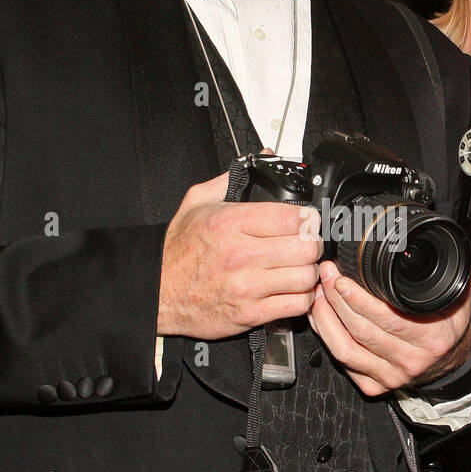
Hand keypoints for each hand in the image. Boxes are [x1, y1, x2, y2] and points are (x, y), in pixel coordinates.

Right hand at [157, 169, 322, 339]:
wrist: (158, 291)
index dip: (307, 218)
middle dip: (312, 243)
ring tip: (300, 267)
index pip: (292, 217)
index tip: (306, 221)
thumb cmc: (179, 250)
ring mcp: (247, 287)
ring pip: (306, 276)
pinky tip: (292, 289)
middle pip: (306, 247)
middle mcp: (240, 255)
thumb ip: (232, 178)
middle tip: (306, 244)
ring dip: (309, 271)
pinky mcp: (250, 314)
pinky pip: (297, 304)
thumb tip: (264, 157)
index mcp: (230, 223)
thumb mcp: (197, 202)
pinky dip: (302, 297)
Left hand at [308, 261, 470, 396]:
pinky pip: (343, 363)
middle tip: (325, 276)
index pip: (388, 320)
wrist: (452, 361)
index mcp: (431, 338)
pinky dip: (327, 337)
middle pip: (361, 332)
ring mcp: (390, 376)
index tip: (341, 279)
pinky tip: (321, 318)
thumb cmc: (449, 325)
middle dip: (336, 301)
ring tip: (318, 295)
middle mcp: (410, 361)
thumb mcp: (456, 297)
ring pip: (346, 350)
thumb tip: (428, 242)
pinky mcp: (375, 386)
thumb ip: (443, 274)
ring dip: (326, 320)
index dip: (359, 300)